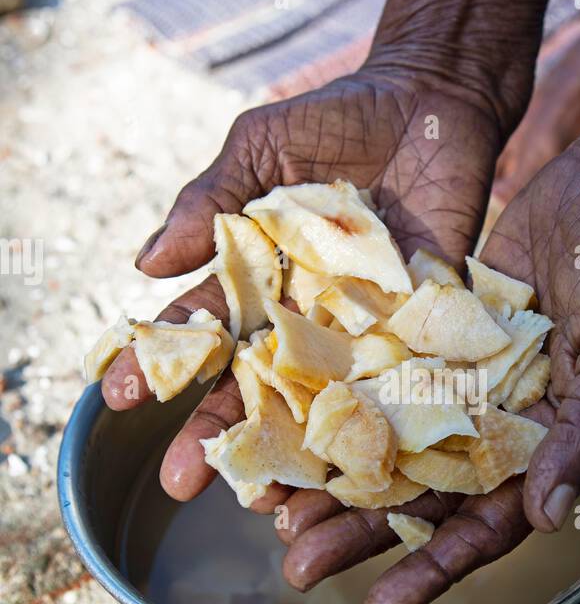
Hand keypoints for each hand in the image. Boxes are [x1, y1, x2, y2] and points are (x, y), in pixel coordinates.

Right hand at [101, 68, 501, 502]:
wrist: (434, 101)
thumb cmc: (339, 117)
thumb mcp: (261, 147)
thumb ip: (209, 202)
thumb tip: (142, 263)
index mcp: (258, 277)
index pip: (203, 331)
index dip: (162, 365)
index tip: (121, 399)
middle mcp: (304, 314)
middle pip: (255, 384)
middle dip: (216, 432)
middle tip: (178, 482)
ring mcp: (361, 327)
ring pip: (319, 402)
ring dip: (290, 452)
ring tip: (262, 502)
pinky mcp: (421, 329)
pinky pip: (397, 386)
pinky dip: (376, 428)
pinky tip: (353, 475)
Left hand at [278, 133, 579, 603]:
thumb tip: (546, 517)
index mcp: (547, 448)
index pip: (485, 527)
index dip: (433, 572)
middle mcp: (495, 426)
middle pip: (421, 498)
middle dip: (360, 536)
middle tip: (296, 566)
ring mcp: (457, 382)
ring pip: (386, 444)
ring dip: (334, 478)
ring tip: (272, 509)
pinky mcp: (427, 333)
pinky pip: (373, 377)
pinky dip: (333, 401)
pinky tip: (284, 419)